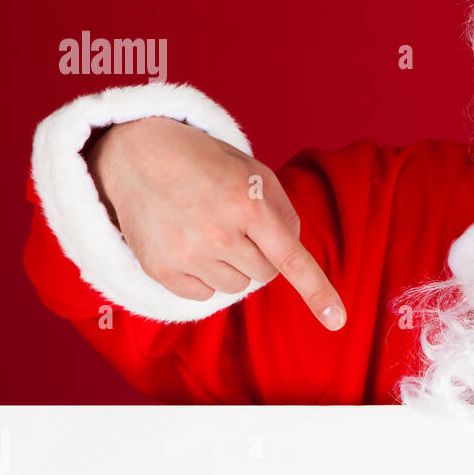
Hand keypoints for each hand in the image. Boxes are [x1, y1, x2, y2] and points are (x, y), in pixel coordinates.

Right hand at [84, 116, 345, 329]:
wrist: (135, 153)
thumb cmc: (205, 162)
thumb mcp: (254, 172)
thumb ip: (283, 214)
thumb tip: (291, 257)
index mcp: (247, 204)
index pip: (290, 258)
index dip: (317, 291)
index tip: (338, 321)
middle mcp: (217, 233)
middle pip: (265, 275)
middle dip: (260, 255)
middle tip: (237, 226)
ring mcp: (186, 253)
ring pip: (236, 288)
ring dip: (233, 267)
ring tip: (209, 231)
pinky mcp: (160, 268)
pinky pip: (203, 295)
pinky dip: (204, 277)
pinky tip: (188, 244)